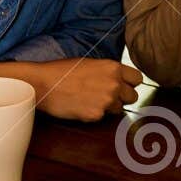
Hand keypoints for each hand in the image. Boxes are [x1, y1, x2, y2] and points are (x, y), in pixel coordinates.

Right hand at [29, 59, 143, 121]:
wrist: (43, 84)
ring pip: (119, 109)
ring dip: (109, 107)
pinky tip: (81, 107)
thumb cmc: (62, 71)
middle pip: (133, 96)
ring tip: (90, 100)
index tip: (123, 85)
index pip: (137, 79)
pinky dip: (94, 114)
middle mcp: (114, 84)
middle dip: (122, 97)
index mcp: (113, 68)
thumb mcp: (90, 63)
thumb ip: (107, 72)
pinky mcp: (96, 115)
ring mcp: (106, 101)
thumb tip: (118, 79)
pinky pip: (103, 117)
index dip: (130, 83)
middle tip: (106, 96)